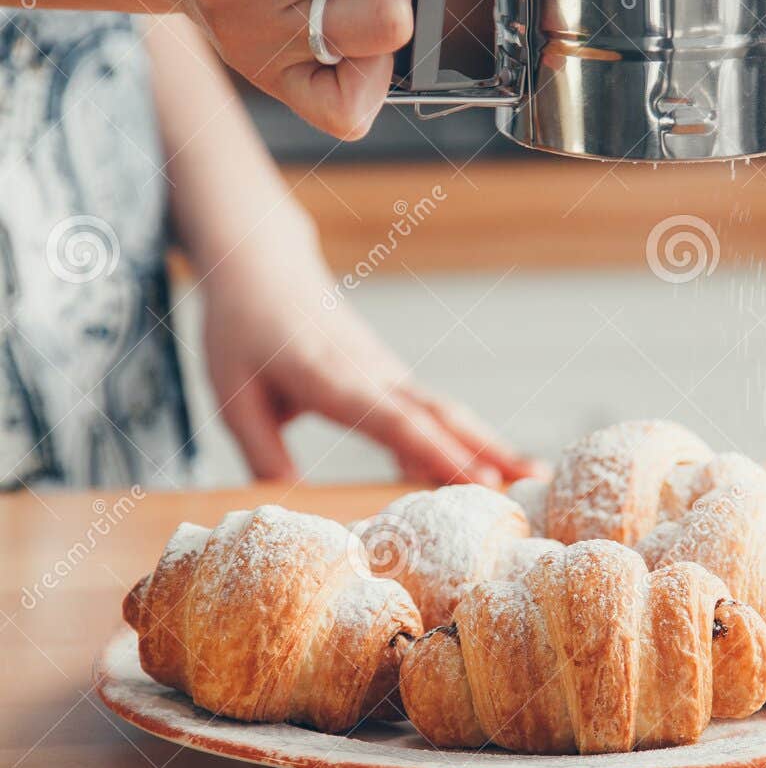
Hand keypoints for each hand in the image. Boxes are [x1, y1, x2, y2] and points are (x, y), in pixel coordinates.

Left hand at [201, 215, 541, 486]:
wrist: (261, 266)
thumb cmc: (242, 330)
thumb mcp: (231, 394)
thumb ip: (260, 450)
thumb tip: (291, 501)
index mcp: (331, 377)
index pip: (395, 420)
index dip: (437, 453)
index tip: (478, 481)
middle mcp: (371, 372)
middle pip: (440, 413)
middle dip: (486, 449)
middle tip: (530, 481)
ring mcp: (385, 372)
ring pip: (445, 411)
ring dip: (487, 442)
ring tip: (532, 475)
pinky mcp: (387, 376)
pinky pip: (429, 412)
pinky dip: (460, 440)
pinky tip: (485, 471)